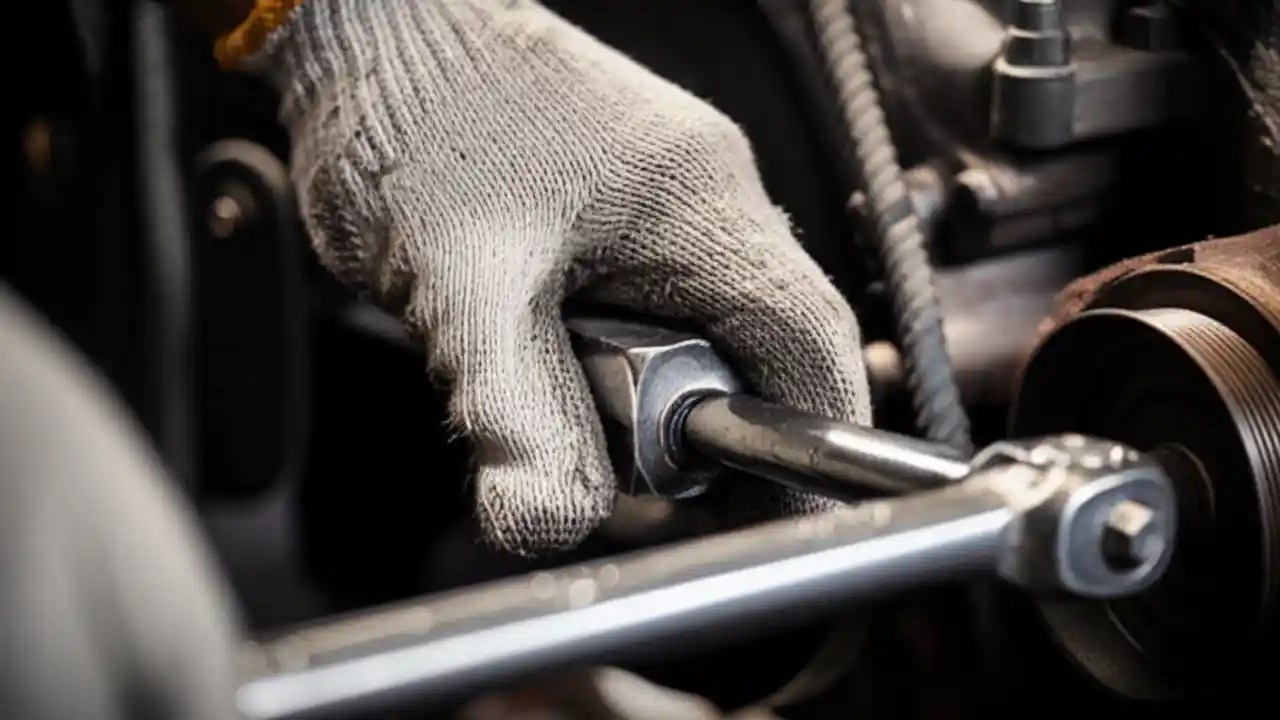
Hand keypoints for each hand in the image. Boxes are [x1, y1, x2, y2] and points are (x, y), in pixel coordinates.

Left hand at [259, 0, 870, 554]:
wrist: (368, 31)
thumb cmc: (417, 113)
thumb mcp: (465, 285)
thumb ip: (517, 408)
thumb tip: (551, 519)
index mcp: (702, 206)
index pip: (808, 346)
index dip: (801, 442)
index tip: (763, 513)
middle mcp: (708, 196)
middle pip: (749, 355)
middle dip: (679, 423)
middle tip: (596, 446)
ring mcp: (669, 199)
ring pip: (691, 338)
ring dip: (623, 385)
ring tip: (540, 365)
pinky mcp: (624, 209)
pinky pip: (645, 308)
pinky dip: (596, 351)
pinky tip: (534, 337)